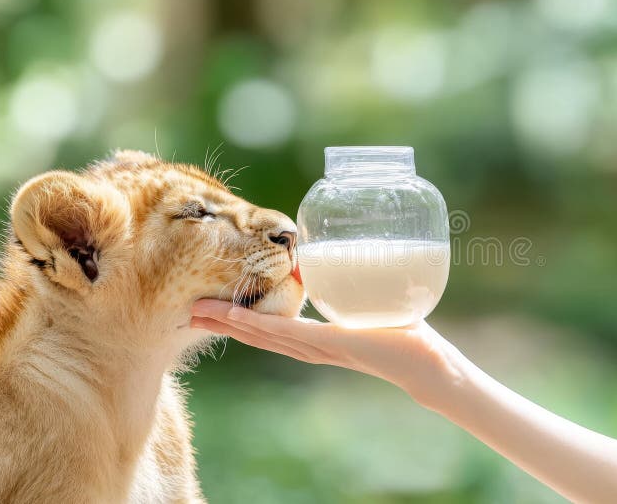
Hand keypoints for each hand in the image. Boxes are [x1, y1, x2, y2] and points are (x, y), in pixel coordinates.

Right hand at [190, 300, 470, 407]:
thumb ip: (349, 284)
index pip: (268, 328)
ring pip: (264, 333)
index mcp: (315, 338)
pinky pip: (288, 333)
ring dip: (230, 323)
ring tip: (198, 313)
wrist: (427, 361)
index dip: (237, 318)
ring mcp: (317, 348)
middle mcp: (310, 346)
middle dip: (222, 321)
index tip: (209, 305)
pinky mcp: (330, 344)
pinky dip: (259, 327)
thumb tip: (336, 255)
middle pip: (257, 333)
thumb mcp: (367, 303)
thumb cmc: (403, 332)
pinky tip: (235, 319)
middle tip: (189, 308)